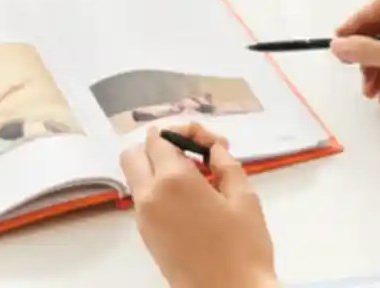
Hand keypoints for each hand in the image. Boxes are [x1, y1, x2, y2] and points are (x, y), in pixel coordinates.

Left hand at [121, 125, 277, 287]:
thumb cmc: (243, 247)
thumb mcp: (244, 198)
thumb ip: (226, 164)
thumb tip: (213, 149)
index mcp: (173, 181)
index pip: (160, 137)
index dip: (185, 131)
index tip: (212, 143)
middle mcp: (149, 196)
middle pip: (134, 153)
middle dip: (161, 145)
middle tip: (195, 155)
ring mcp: (144, 218)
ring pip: (137, 177)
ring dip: (160, 168)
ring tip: (201, 179)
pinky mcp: (147, 236)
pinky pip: (145, 199)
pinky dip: (161, 189)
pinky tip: (194, 201)